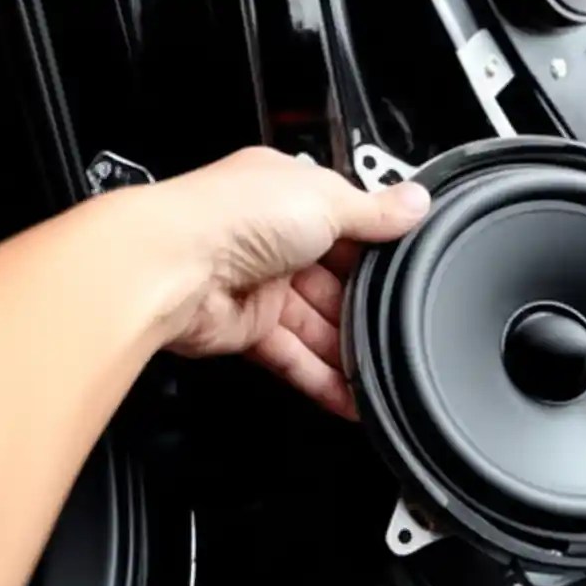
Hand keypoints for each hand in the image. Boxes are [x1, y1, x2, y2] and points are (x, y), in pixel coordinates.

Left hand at [153, 147, 429, 417]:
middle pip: (335, 279)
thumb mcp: (325, 198)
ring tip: (384, 369)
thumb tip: (416, 202)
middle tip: (403, 324)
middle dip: (367, 304)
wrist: (169, 266)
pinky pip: (293, 356)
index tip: (410, 267)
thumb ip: (375, 210)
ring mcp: (258, 283)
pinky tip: (351, 394)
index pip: (347, 221)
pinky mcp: (246, 328)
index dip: (378, 247)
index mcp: (288, 191)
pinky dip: (322, 377)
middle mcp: (270, 236)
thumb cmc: (230, 215)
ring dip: (348, 348)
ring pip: (316, 323)